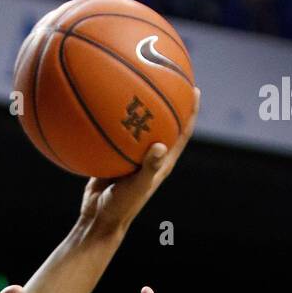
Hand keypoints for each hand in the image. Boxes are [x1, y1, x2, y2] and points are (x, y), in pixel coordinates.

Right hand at [79, 90, 199, 236]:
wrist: (97, 219)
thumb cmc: (121, 207)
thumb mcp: (137, 188)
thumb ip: (149, 168)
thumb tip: (160, 145)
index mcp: (162, 162)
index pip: (182, 132)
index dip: (190, 111)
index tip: (194, 88)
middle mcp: (149, 156)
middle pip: (163, 122)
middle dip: (167, 99)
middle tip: (167, 73)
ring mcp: (131, 155)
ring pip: (138, 124)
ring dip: (138, 104)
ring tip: (134, 79)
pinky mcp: (113, 155)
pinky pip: (114, 131)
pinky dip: (110, 117)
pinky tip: (102, 100)